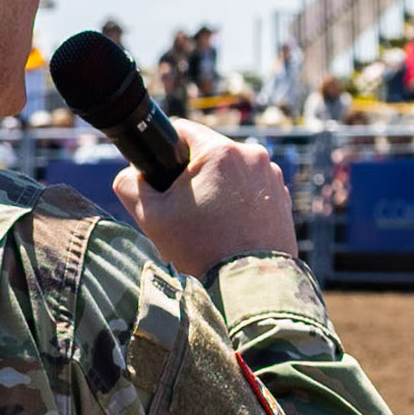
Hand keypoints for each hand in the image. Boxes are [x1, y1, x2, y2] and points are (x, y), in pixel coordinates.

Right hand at [115, 120, 296, 275]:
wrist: (249, 283)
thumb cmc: (201, 249)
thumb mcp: (151, 216)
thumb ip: (130, 186)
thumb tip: (130, 175)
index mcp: (221, 152)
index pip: (183, 131)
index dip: (165, 149)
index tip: (162, 171)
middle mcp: (253, 156)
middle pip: (209, 153)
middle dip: (194, 174)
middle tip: (185, 207)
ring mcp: (272, 176)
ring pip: (232, 171)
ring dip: (218, 187)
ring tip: (209, 221)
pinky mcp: (283, 197)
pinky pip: (253, 188)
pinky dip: (240, 201)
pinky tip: (230, 227)